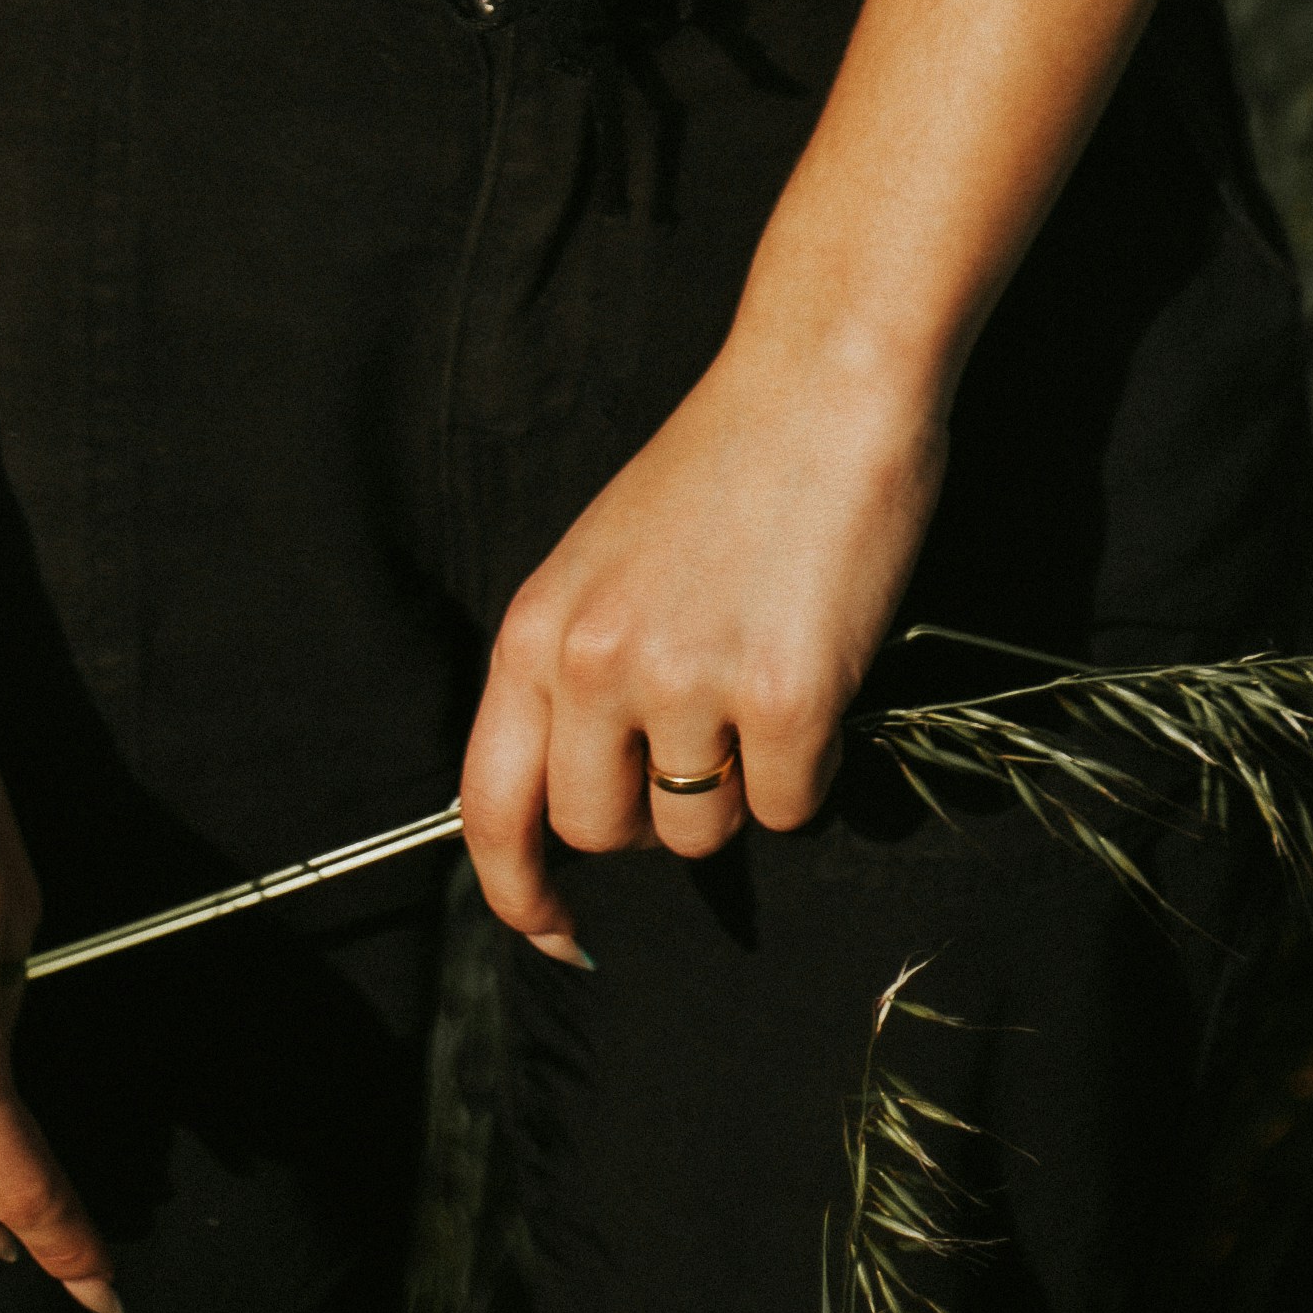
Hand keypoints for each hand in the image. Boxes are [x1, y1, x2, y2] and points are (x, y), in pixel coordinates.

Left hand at [457, 329, 944, 955]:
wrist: (823, 381)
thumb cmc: (722, 468)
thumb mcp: (602, 564)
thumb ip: (574, 672)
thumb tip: (585, 802)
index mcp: (535, 630)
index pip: (490, 805)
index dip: (515, 890)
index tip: (553, 930)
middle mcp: (593, 664)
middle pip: (601, 832)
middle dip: (653, 816)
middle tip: (704, 743)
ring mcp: (686, 683)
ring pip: (703, 832)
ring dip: (740, 789)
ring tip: (762, 679)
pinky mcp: (783, 697)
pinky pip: (793, 805)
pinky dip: (813, 766)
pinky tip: (818, 675)